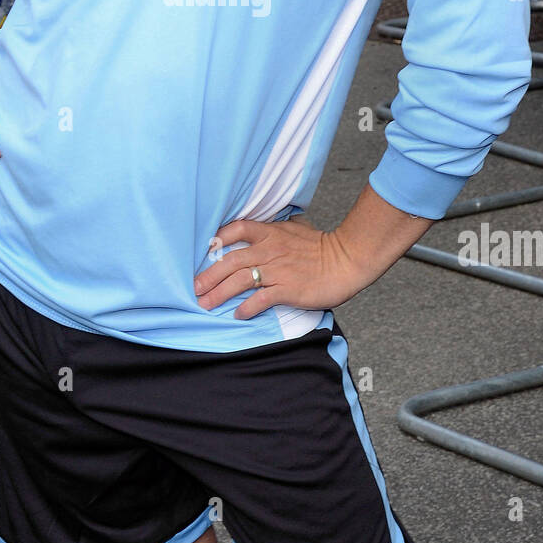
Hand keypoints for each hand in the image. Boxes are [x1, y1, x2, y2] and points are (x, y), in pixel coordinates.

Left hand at [193, 215, 372, 320]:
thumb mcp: (296, 228)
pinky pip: (260, 299)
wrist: (347, 260)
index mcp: (270, 232)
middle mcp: (269, 249)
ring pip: (240, 280)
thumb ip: (276, 228)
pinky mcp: (287, 289)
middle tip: (195, 287)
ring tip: (206, 303)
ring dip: (219, 293)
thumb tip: (264, 228)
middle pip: (230, 260)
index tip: (204, 252)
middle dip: (209, 275)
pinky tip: (238, 314)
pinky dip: (246, 307)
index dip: (217, 239)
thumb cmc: (322, 246)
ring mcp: (277, 270)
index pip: (236, 228)